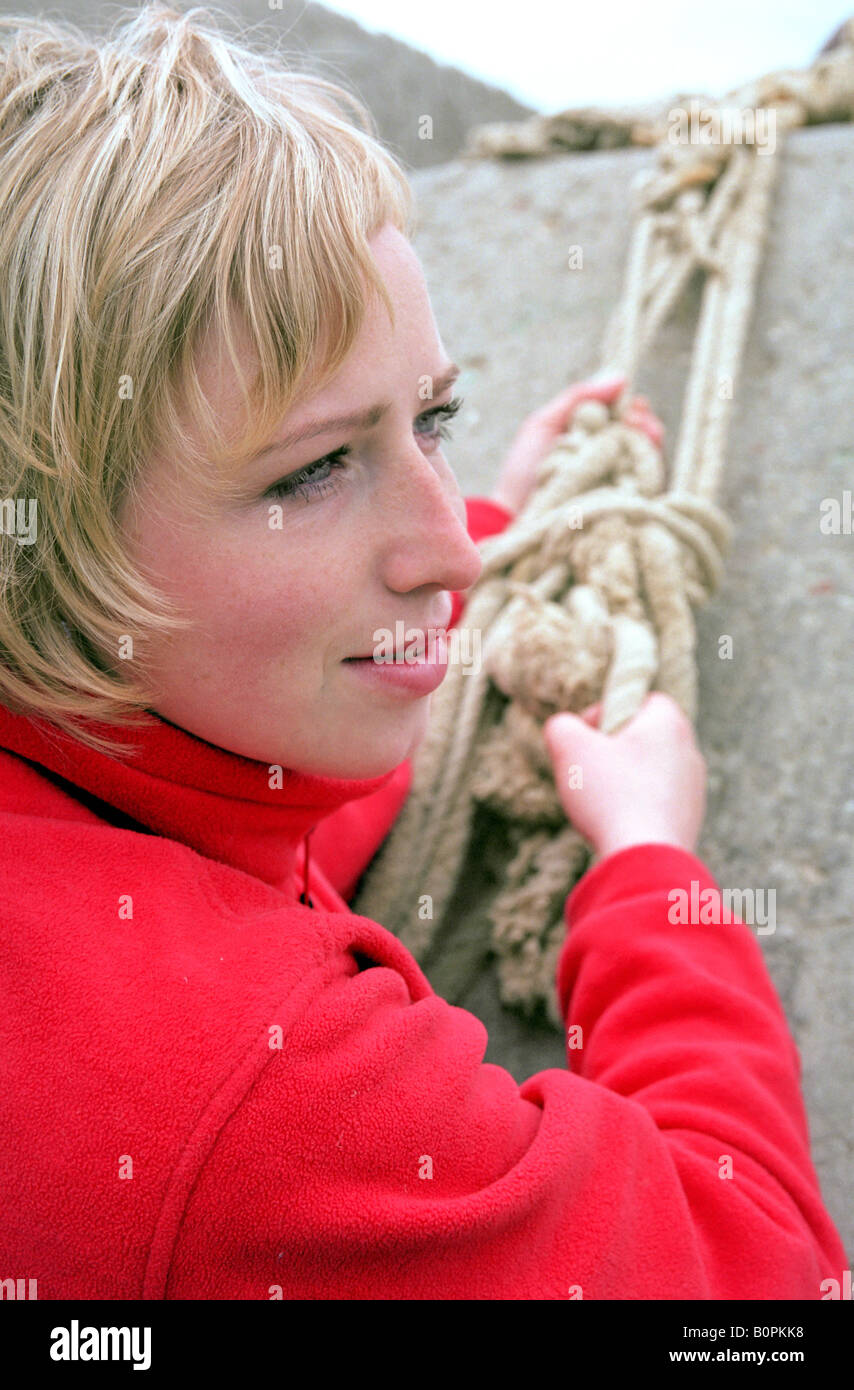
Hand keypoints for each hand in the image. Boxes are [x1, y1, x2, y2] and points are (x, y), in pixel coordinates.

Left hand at [490, 373, 663, 516]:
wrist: (513, 515)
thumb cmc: (524, 470)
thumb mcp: (544, 424)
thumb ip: (578, 397)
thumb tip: (620, 377)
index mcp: (594, 441)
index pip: (626, 421)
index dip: (635, 410)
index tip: (634, 404)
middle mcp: (610, 462)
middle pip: (643, 439)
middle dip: (645, 425)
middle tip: (637, 420)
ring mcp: (618, 486)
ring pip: (649, 462)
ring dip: (650, 445)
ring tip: (642, 436)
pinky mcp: (621, 509)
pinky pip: (646, 490)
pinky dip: (648, 473)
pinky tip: (639, 464)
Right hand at [543, 692, 705, 860]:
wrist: (645, 860)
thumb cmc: (610, 796)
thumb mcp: (569, 747)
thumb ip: (560, 725)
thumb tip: (563, 728)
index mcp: (670, 724)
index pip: (643, 699)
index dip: (609, 710)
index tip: (587, 735)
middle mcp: (690, 752)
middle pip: (645, 737)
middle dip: (613, 749)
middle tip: (588, 769)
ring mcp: (694, 789)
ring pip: (650, 772)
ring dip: (623, 781)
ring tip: (599, 802)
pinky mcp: (690, 821)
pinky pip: (656, 803)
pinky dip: (634, 808)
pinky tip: (617, 825)